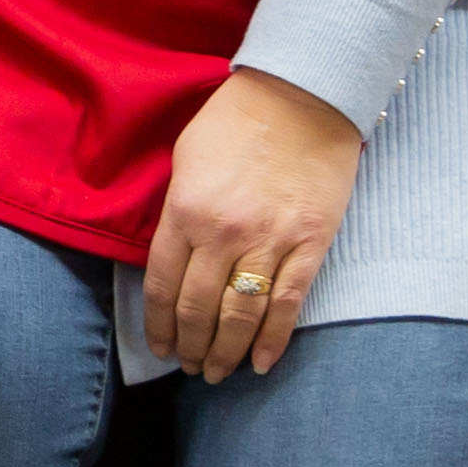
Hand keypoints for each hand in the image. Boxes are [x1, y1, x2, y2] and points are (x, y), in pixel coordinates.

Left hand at [142, 69, 364, 383]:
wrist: (303, 94)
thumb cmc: (237, 120)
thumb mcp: (186, 159)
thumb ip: (177, 210)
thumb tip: (173, 256)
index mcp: (185, 211)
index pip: (162, 286)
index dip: (158, 325)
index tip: (159, 347)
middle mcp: (223, 234)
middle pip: (197, 310)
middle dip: (189, 346)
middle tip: (189, 366)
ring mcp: (269, 241)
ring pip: (239, 317)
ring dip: (225, 352)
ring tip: (217, 372)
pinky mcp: (309, 244)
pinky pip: (287, 305)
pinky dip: (273, 340)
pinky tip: (261, 364)